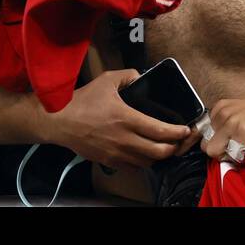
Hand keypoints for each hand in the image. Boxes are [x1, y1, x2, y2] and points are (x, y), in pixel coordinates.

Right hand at [50, 70, 191, 168]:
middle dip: (173, 147)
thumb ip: (128, 75)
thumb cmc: (82, 100)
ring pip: (148, 163)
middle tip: (178, 140)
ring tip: (163, 147)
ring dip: (159, 156)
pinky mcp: (108, 162)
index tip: (185, 129)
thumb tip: (141, 77)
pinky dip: (143, 163)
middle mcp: (124, 139)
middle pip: (159, 152)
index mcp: (126, 118)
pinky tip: (144, 154)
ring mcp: (116, 153)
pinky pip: (133, 168)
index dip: (178, 132)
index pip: (160, 130)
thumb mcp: (107, 80)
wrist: (58, 121)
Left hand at [199, 93, 244, 160]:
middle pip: (206, 145)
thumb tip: (216, 149)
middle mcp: (223, 112)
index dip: (214, 145)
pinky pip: (230, 156)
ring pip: (213, 152)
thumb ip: (227, 128)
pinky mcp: (242, 132)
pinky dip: (241, 158)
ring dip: (229, 156)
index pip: (202, 135)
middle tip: (239, 150)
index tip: (225, 148)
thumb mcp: (242, 116)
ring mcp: (231, 122)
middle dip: (221, 152)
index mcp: (220, 108)